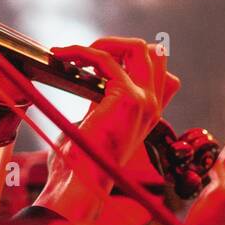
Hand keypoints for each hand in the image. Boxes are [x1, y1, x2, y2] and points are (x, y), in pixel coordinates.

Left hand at [34, 38, 179, 221]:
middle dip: (118, 45)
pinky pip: (106, 58)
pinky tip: (62, 56)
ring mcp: (145, 101)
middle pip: (153, 53)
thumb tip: (90, 78)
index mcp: (150, 114)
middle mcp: (153, 106)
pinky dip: (80, 52)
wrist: (81, 181)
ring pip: (136, 47)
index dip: (133, 59)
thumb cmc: (81, 160)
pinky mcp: (128, 98)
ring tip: (73, 54)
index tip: (100, 64)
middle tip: (86, 57)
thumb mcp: (97, 124)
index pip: (162, 72)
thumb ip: (103, 102)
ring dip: (102, 44)